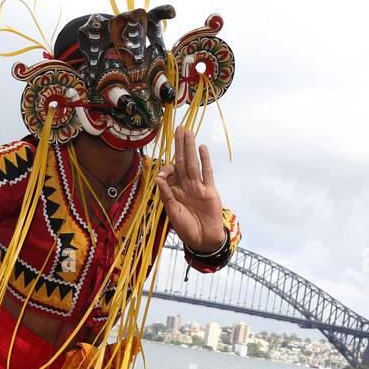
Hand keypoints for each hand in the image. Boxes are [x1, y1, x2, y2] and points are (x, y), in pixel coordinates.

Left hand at [156, 127, 225, 251]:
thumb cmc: (186, 229)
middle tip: (179, 128)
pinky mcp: (210, 190)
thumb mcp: (172, 212)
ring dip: (190, 148)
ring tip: (189, 132)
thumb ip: (166, 194)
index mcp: (174, 191)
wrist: (204, 240)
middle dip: (180, 145)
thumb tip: (159, 177)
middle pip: (182, 161)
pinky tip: (202, 148)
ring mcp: (198, 186)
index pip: (170, 172)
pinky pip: (207, 173)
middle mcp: (186, 186)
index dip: (167, 167)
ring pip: (193, 163)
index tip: (165, 170)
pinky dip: (205, 160)